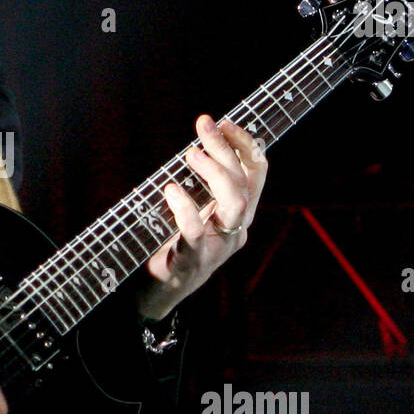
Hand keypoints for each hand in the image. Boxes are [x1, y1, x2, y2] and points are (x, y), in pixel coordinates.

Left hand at [136, 115, 267, 321]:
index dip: (245, 144)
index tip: (225, 121)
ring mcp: (217, 248)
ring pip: (234, 204)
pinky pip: (196, 232)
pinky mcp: (192, 262)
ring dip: (215, 172)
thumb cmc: (173, 243)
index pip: (256, 173)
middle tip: (203, 125)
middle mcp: (235, 230)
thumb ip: (203, 185)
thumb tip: (203, 142)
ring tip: (190, 154)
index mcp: (238, 214)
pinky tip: (170, 190)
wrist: (157, 292)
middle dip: (226, 148)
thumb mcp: (195, 210)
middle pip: (243, 183)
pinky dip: (184, 207)